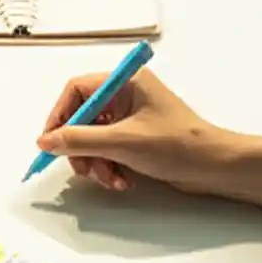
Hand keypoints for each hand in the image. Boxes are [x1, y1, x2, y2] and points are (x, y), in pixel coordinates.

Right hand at [37, 69, 237, 192]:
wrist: (215, 167)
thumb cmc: (178, 144)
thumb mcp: (122, 142)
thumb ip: (79, 140)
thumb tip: (46, 140)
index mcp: (125, 82)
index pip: (77, 90)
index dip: (59, 116)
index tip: (50, 142)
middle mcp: (126, 95)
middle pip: (82, 118)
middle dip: (81, 148)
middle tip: (84, 168)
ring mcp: (131, 117)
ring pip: (93, 139)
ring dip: (96, 162)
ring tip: (110, 178)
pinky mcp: (136, 138)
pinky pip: (108, 150)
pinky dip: (109, 167)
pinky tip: (122, 180)